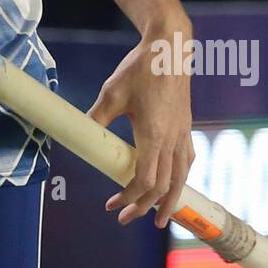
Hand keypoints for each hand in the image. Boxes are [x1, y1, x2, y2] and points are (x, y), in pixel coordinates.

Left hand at [86, 22, 195, 229]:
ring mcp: (182, 134)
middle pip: (163, 187)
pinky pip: (186, 162)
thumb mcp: (112, 92)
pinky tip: (172, 184)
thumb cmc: (140, 69)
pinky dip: (179, 179)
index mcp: (154, 134)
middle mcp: (173, 139)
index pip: (145, 180)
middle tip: (125, 218)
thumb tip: (81, 134)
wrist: (169, 48)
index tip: (112, 204)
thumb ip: (96, 118)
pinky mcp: (186, 127)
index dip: (129, 197)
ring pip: (180, 178)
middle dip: (143, 207)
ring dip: (168, 201)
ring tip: (158, 218)